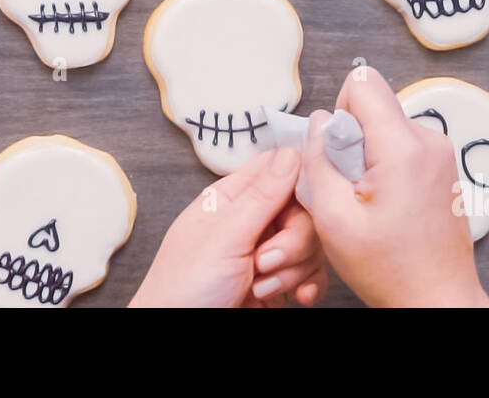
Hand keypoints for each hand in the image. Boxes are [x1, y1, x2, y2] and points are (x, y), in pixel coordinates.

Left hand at [130, 148, 327, 307]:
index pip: (279, 170)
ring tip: (261, 287)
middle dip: (294, 241)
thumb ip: (262, 195)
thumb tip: (291, 153)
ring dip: (293, 270)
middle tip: (265, 261)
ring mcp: (265, 253)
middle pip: (302, 212)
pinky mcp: (277, 281)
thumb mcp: (224, 236)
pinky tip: (295, 297)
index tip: (303, 206)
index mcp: (231, 199)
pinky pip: (310, 273)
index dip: (299, 184)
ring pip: (309, 245)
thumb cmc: (183, 288)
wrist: (178, 335)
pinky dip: (307, 285)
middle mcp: (251, 223)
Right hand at [302, 67, 488, 307]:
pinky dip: (384, 167)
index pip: (364, 83)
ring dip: (366, 156)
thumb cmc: (392, 269)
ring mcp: (439, 153)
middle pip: (373, 106)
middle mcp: (429, 141)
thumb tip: (318, 123)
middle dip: (351, 139)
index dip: (339, 111)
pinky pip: (400, 145)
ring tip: (367, 201)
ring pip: (384, 126)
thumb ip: (318, 161)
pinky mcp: (440, 166)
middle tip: (350, 188)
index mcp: (403, 147)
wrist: (437, 298)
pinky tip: (383, 204)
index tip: (337, 152)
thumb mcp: (333, 218)